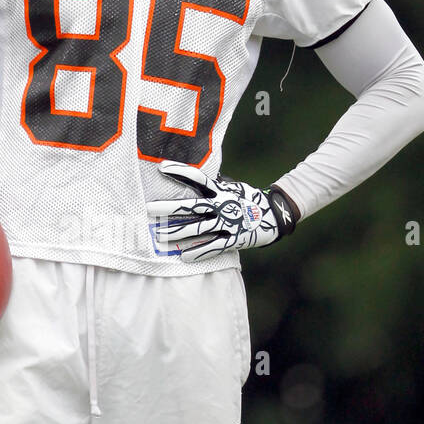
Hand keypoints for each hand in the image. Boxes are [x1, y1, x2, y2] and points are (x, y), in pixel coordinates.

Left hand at [146, 161, 297, 259]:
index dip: (180, 171)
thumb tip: (198, 173)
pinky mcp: (233, 240)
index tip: (161, 167)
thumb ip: (215, 183)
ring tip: (159, 235)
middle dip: (170, 207)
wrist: (274, 215)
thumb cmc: (248, 199)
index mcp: (220, 190)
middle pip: (192, 206)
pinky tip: (183, 256)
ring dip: (177, 232)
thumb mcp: (233, 186)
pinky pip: (213, 247)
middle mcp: (222, 206)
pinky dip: (199, 252)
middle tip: (149, 208)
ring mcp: (227, 223)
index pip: (197, 178)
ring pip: (198, 228)